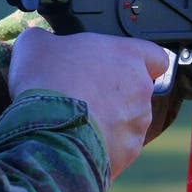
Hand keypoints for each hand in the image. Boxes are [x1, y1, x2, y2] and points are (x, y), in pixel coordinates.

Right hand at [9, 28, 169, 177]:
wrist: (48, 132)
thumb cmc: (48, 81)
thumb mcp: (35, 44)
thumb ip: (45, 38)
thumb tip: (39, 42)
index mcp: (128, 56)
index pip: (156, 56)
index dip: (141, 61)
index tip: (123, 66)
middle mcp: (141, 89)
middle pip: (137, 91)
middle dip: (115, 95)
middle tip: (84, 95)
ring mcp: (137, 123)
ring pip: (129, 121)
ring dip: (109, 121)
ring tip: (77, 123)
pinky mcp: (127, 153)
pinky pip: (118, 148)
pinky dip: (102, 147)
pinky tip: (77, 143)